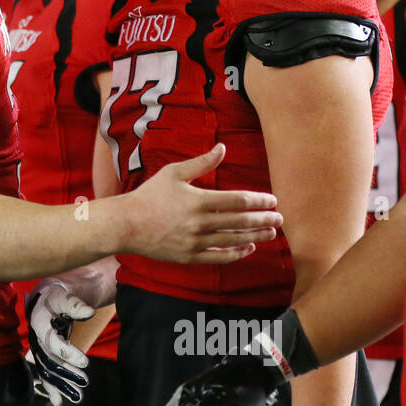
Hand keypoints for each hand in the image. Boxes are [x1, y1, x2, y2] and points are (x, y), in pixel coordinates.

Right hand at [25, 282, 93, 405]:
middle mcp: (35, 337)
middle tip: (84, 382)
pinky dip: (53, 387)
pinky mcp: (43, 354)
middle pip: (48, 360)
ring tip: (78, 397)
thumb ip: (74, 304)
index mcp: (38, 321)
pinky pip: (47, 372)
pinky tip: (59, 402)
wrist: (46, 296)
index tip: (85, 363)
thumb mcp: (64, 294)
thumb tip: (89, 312)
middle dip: (66, 373)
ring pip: (48, 369)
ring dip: (61, 384)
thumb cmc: (56, 293)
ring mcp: (38, 347)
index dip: (67, 352)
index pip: (50, 340)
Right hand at [120, 144, 281, 263]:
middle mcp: (200, 223)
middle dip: (264, 220)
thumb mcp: (173, 173)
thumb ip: (201, 162)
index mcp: (198, 200)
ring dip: (256, 236)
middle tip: (280, 218)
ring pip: (234, 240)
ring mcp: (195, 242)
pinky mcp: (189, 256)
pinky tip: (249, 248)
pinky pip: (219, 257)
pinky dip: (237, 253)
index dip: (259, 201)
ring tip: (271, 233)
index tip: (272, 200)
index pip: (238, 201)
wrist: (126, 225)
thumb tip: (223, 147)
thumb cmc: (149, 195)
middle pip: (241, 222)